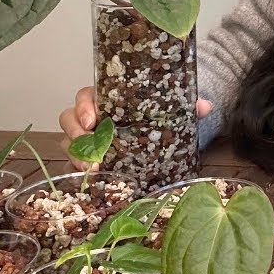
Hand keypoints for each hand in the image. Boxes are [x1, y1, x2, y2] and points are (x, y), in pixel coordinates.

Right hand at [58, 87, 212, 170]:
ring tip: (91, 169)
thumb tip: (204, 106)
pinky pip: (75, 162)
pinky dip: (80, 169)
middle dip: (75, 133)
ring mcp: (89, 138)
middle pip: (69, 118)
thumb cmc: (157, 115)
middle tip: (91, 148)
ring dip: (76, 155)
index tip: (92, 118)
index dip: (83, 105)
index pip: (85, 95)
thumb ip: (186, 105)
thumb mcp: (171, 108)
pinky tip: (92, 178)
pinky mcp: (89, 158)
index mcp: (108, 98)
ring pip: (69, 141)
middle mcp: (93, 116)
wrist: (160, 134)